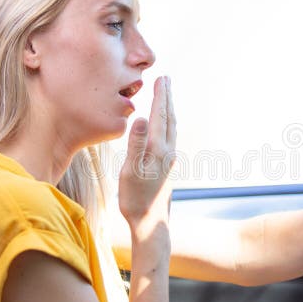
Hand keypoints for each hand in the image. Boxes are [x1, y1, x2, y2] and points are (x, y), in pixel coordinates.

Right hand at [118, 76, 176, 232]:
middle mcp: (168, 152)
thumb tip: (142, 118)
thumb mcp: (131, 170)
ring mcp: (169, 159)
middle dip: (167, 98)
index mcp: (158, 149)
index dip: (160, 96)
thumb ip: (136, 143)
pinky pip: (169, 136)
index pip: (159, 116)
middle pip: (169, 118)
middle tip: (166, 79)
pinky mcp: (167, 166)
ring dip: (168, 109)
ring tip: (166, 96)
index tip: (161, 79)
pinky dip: (167, 123)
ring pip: (171, 127)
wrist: (150, 222)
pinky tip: (163, 126)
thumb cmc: (136, 198)